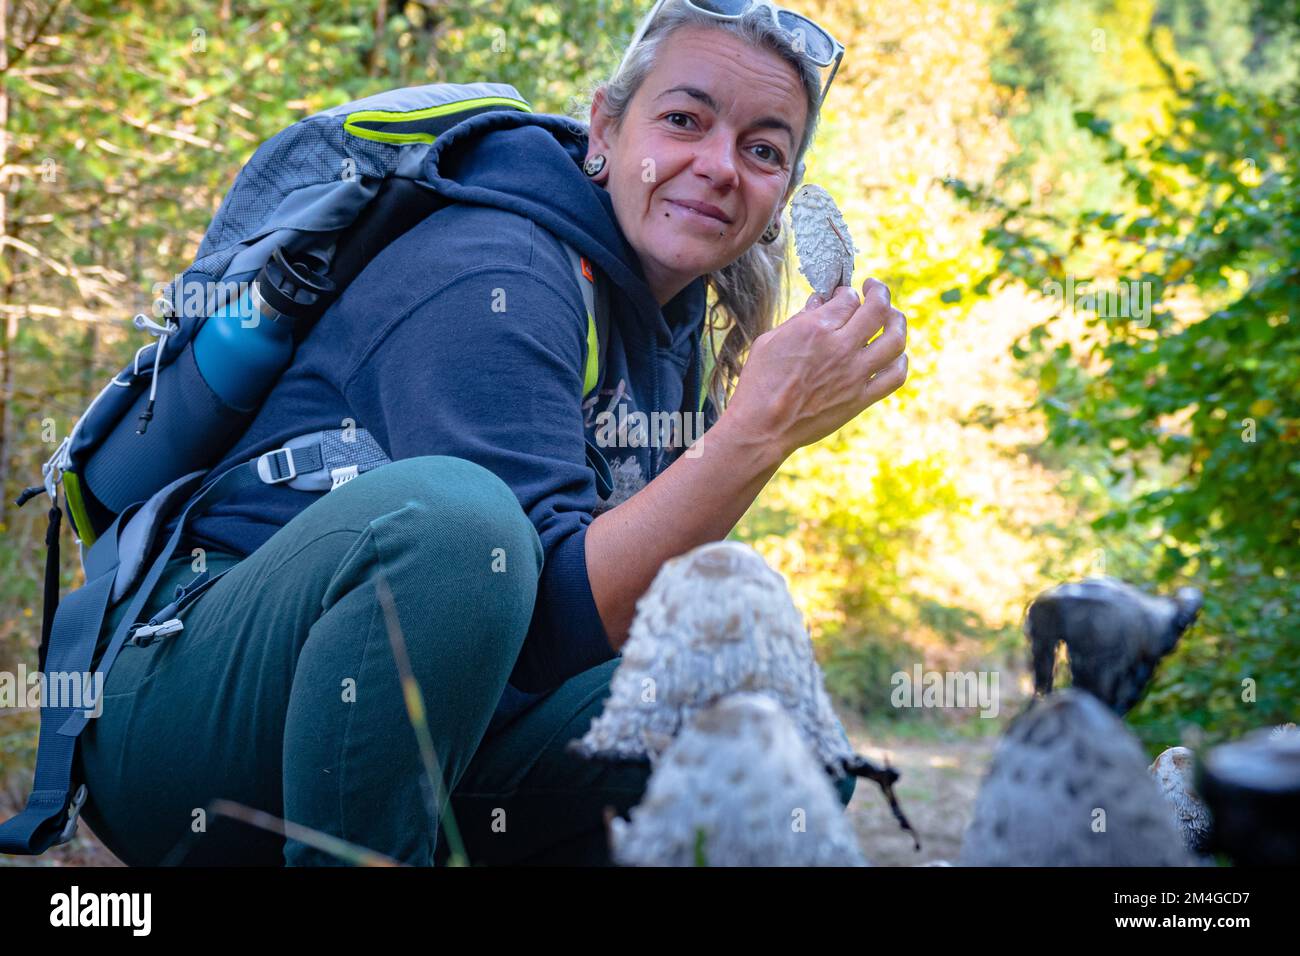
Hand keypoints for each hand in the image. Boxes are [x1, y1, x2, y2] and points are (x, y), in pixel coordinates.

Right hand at [724, 278, 908, 459]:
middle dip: (878, 292)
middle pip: (878, 309)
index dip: (847, 292)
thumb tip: (819, 302)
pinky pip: (895, 376)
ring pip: (895, 339)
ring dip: (898, 322)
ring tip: (892, 317)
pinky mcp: (860, 399)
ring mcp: (855, 375)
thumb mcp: (770, 341)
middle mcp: (841, 348)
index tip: (842, 295)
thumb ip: (799, 319)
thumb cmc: (760, 383)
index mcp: (816, 330)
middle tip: (873, 290)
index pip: (847, 298)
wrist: (763, 427)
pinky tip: (895, 354)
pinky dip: (900, 361)